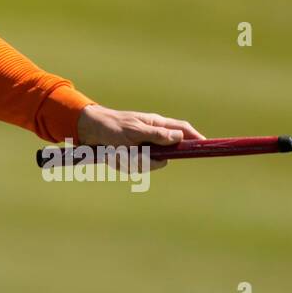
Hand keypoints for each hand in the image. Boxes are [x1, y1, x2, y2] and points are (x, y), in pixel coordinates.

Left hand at [75, 104, 205, 170]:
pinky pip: (134, 168)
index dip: (195, 138)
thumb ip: (156, 135)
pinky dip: (123, 164)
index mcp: (157, 124)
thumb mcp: (134, 130)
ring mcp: (143, 148)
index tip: (204, 146)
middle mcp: (153, 137)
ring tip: (117, 153)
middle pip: (165, 156)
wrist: (87, 131)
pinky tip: (113, 156)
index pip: (182, 130)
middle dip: (149, 161)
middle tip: (133, 156)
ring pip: (148, 165)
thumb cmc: (111, 126)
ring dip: (132, 162)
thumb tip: (178, 137)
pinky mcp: (132, 158)